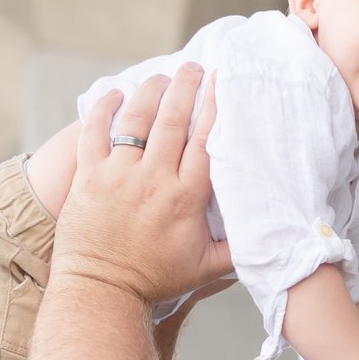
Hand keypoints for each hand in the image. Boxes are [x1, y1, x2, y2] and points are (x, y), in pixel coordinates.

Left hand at [59, 65, 233, 304]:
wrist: (102, 292)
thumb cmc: (155, 280)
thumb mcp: (205, 269)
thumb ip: (238, 249)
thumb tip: (270, 235)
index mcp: (185, 198)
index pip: (205, 141)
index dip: (215, 108)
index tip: (222, 83)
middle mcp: (153, 180)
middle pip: (172, 120)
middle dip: (185, 87)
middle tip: (193, 67)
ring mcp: (118, 176)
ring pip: (135, 120)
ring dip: (149, 92)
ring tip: (160, 77)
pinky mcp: (89, 178)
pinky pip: (94, 133)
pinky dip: (104, 109)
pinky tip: (115, 94)